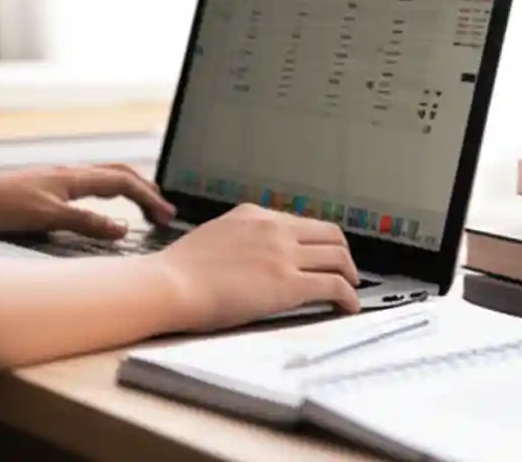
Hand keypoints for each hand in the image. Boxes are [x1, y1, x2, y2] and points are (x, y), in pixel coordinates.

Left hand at [0, 164, 175, 237]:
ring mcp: (56, 179)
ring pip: (103, 177)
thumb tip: (123, 228)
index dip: (149, 199)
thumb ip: (86, 222)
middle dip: (145, 190)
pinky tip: (99, 207)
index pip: (123, 183)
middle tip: (163, 211)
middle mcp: (68, 174)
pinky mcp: (44, 188)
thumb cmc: (0, 206)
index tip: (167, 216)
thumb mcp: (47, 218)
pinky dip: (106, 193)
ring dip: (127, 189)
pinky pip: (87, 185)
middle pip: (118, 174)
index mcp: (73, 178)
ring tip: (142, 205)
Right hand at [157, 203, 359, 330]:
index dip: (318, 239)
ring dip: (350, 274)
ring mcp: (284, 255)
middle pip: (329, 233)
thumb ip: (239, 238)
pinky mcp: (289, 284)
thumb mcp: (213, 235)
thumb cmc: (180, 270)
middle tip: (345, 269)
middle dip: (342, 253)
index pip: (300, 222)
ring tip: (351, 288)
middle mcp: (274, 228)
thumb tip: (250, 254)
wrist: (170, 284)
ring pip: (338, 257)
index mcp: (254, 214)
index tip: (322, 253)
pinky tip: (349, 306)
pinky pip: (334, 286)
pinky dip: (348, 296)